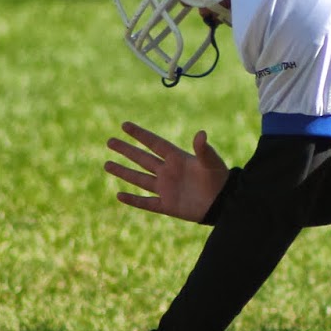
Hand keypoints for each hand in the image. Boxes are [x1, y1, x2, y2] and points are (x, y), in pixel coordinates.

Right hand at [104, 122, 229, 223]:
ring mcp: (166, 188)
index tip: (124, 125)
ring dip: (124, 172)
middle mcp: (168, 171)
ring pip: (139, 179)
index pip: (154, 143)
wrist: (223, 203)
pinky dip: (133, 200)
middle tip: (110, 141)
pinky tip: (119, 195)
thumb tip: (201, 133)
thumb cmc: (220, 179)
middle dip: (126, 150)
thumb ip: (204, 149)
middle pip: (142, 158)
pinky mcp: (167, 205)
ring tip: (106, 164)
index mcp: (177, 158)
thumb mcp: (212, 162)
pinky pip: (146, 202)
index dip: (140, 134)